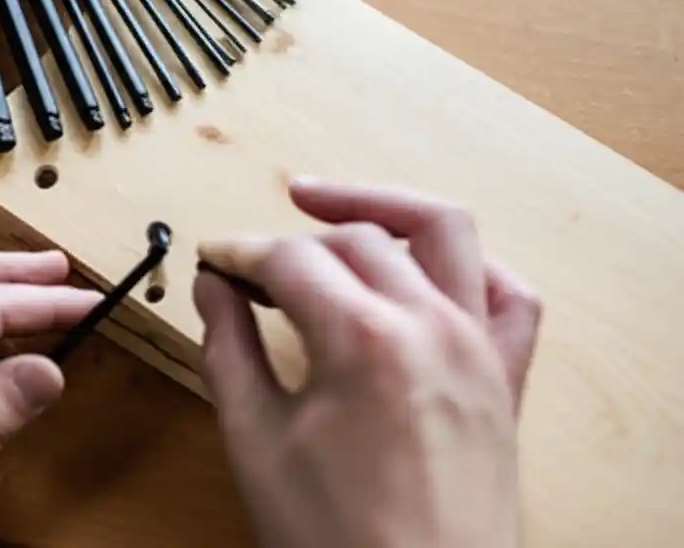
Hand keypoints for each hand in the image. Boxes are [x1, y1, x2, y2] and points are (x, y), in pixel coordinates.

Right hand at [194, 179, 541, 547]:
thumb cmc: (338, 539)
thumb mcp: (257, 441)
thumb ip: (228, 349)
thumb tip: (213, 288)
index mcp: (364, 340)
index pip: (288, 258)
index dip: (237, 252)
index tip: (211, 262)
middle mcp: (432, 326)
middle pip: (355, 237)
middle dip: (292, 238)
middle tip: (248, 265)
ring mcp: (478, 348)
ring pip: (442, 232)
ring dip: (384, 206)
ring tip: (330, 205)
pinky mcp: (504, 379)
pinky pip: (509, 296)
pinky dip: (471, 266)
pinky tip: (428, 269)